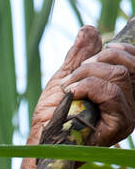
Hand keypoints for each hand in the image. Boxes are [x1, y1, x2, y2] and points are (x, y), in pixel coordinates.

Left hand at [30, 24, 134, 146]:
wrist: (42, 139)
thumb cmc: (53, 114)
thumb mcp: (67, 76)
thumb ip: (80, 55)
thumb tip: (89, 29)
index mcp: (124, 93)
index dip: (122, 50)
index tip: (103, 47)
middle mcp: (131, 105)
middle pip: (127, 66)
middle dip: (96, 63)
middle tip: (72, 76)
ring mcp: (127, 116)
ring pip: (119, 76)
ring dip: (88, 75)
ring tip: (68, 88)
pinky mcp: (119, 126)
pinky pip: (111, 93)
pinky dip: (88, 86)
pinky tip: (71, 94)